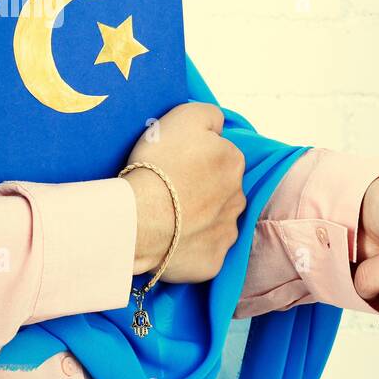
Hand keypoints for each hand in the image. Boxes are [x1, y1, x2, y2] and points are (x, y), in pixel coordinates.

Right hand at [122, 102, 245, 281]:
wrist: (139, 219)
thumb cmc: (159, 166)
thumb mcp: (185, 117)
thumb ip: (209, 115)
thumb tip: (218, 126)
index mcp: (233, 163)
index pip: (220, 156)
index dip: (196, 160)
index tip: (174, 165)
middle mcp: (239, 198)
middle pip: (221, 190)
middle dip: (201, 191)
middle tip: (168, 192)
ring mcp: (227, 233)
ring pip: (215, 222)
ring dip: (198, 219)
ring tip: (167, 218)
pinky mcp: (213, 262)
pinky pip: (204, 252)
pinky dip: (190, 248)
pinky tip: (170, 242)